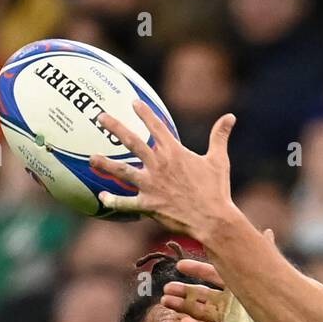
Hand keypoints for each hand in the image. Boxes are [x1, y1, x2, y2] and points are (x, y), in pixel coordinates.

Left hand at [90, 101, 239, 241]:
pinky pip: (127, 203)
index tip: (134, 102)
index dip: (144, 112)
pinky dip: (114, 201)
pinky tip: (102, 197)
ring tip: (91, 158)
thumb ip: (220, 136)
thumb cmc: (216, 190)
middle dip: (115, 127)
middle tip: (100, 116)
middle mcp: (159, 165)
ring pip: (122, 171)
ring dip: (105, 164)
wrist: (212, 219)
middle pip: (132, 141)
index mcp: (174, 152)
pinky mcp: (148, 205)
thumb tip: (230, 117)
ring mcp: (151, 185)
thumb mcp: (219, 160)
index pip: (156, 126)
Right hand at [162, 230, 283, 321]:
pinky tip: (183, 321)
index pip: (212, 275)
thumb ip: (265, 253)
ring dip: (183, 307)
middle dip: (183, 291)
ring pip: (200, 313)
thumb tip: (268, 231)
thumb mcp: (270, 274)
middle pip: (201, 295)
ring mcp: (229, 321)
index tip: (179, 265)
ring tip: (165, 301)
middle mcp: (230, 303)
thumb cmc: (282, 300)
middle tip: (166, 288)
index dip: (196, 270)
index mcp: (237, 286)